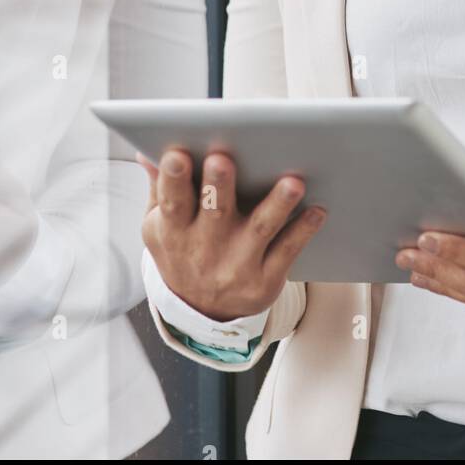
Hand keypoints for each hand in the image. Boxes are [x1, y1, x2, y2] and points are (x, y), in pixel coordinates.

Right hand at [139, 148, 326, 321]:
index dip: (172, 179)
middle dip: (218, 186)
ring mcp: (236, 266)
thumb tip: (146, 152)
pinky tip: (317, 210)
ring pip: (258, 231)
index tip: (177, 154)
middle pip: (214, 213)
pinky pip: (286, 253)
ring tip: (293, 182)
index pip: (171, 203)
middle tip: (223, 158)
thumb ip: (160, 187)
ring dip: (276, 205)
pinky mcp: (264, 281)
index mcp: (174, 231)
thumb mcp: (160, 227)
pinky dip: (303, 231)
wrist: (203, 311)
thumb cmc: (183, 250)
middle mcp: (203, 249)